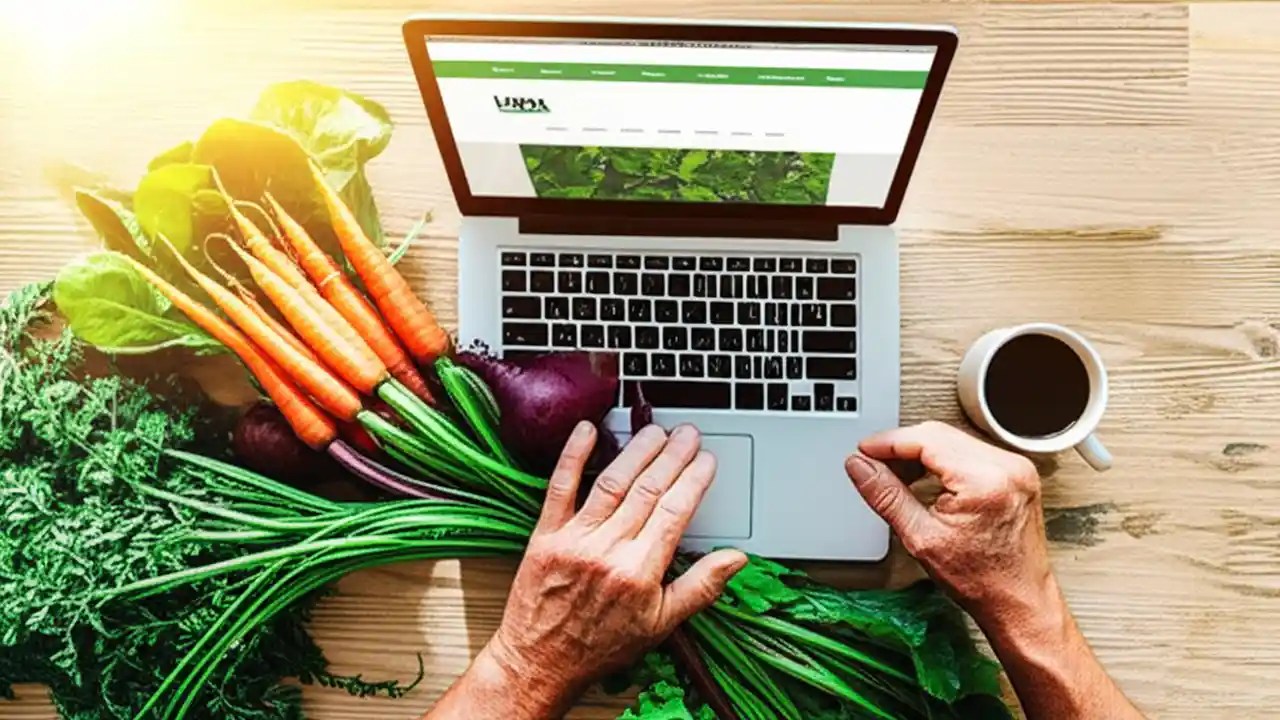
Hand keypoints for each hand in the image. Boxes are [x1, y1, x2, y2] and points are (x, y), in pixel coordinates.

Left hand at [482, 422, 746, 716]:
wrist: (542, 661)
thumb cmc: (602, 645)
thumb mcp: (662, 625)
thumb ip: (701, 587)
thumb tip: (736, 559)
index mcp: (640, 572)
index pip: (675, 511)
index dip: (694, 480)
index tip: (706, 460)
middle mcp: (607, 550)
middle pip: (647, 490)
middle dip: (672, 457)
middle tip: (687, 434)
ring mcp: (575, 539)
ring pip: (611, 483)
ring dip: (636, 451)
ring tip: (655, 431)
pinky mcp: (546, 535)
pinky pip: (560, 487)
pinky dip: (573, 456)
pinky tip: (587, 431)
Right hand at [844, 421, 1050, 626]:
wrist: (1019, 601)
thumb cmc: (982, 580)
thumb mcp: (921, 538)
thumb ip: (886, 495)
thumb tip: (860, 467)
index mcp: (984, 480)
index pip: (925, 439)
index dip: (888, 442)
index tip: (864, 450)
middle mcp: (1006, 467)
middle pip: (939, 434)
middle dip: (902, 446)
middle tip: (874, 465)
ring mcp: (1015, 468)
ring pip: (953, 440)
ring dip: (921, 452)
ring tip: (898, 477)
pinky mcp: (1016, 474)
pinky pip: (970, 452)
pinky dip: (942, 460)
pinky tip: (925, 478)